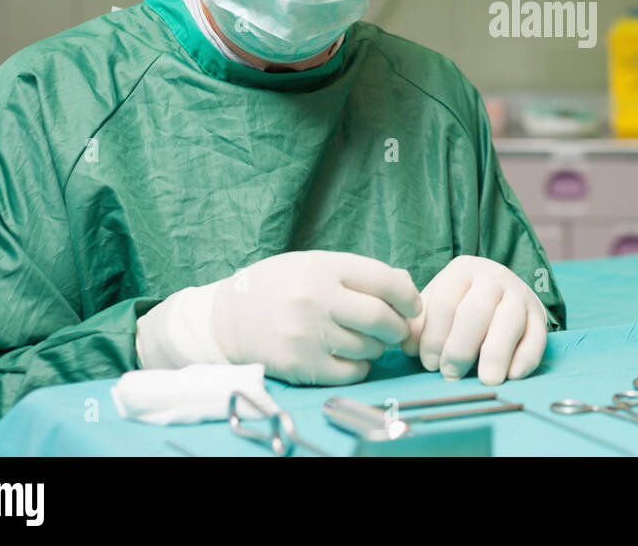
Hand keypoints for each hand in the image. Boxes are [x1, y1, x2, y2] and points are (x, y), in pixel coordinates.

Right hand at [137, 251, 421, 385]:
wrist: (224, 318)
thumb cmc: (278, 287)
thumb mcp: (314, 264)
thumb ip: (358, 273)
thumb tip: (407, 288)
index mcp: (322, 268)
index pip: (386, 281)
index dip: (409, 297)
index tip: (412, 306)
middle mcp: (315, 299)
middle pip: (382, 319)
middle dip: (398, 327)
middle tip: (396, 329)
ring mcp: (306, 334)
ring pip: (369, 348)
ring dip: (377, 347)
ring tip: (364, 339)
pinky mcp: (300, 365)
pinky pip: (351, 371)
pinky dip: (359, 366)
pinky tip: (348, 356)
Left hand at [401, 255, 546, 384]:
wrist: (501, 294)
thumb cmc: (458, 306)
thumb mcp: (435, 305)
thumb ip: (417, 323)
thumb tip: (407, 344)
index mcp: (462, 270)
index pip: (443, 305)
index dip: (432, 339)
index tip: (428, 364)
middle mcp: (494, 276)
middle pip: (475, 313)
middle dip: (459, 350)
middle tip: (450, 375)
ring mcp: (520, 294)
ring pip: (509, 323)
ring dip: (494, 356)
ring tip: (485, 380)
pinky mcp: (540, 316)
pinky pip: (537, 338)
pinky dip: (525, 359)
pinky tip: (512, 375)